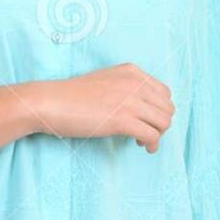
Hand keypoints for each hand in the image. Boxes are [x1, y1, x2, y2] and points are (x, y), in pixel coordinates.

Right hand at [30, 64, 174, 153]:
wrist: (51, 102)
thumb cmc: (71, 96)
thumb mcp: (104, 81)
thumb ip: (125, 88)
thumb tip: (141, 108)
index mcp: (132, 72)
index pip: (165, 93)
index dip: (159, 110)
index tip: (147, 120)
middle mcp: (135, 83)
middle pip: (168, 108)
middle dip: (161, 124)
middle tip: (146, 133)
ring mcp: (129, 101)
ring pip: (164, 122)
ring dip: (158, 135)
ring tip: (144, 142)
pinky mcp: (122, 120)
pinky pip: (152, 135)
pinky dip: (152, 144)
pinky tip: (141, 147)